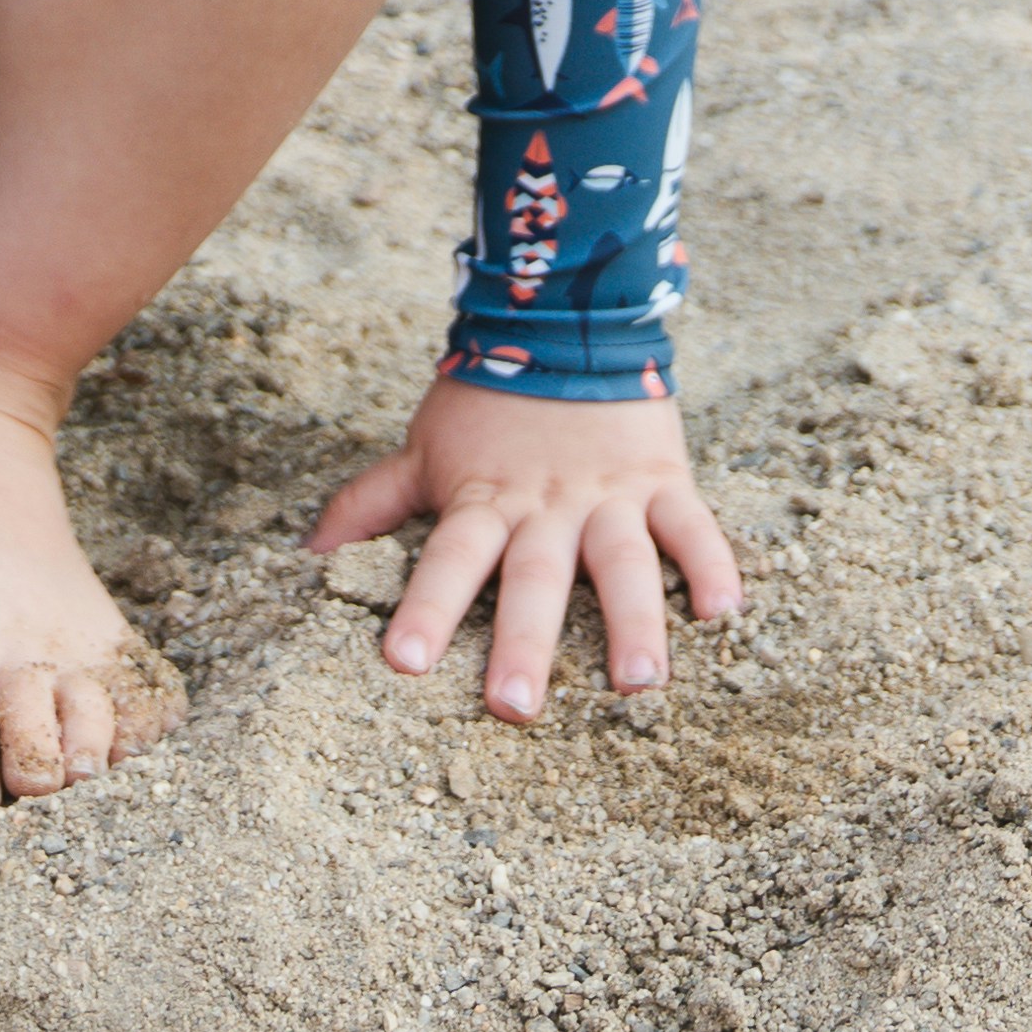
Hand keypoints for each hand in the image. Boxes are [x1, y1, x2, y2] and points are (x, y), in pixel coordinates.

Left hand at [312, 379, 738, 718]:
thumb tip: (308, 551)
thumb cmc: (488, 403)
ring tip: (638, 682)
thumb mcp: (425, 450)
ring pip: (622, 561)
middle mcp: (546, 506)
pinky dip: (711, 564)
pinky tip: (724, 611)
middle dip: (525, 643)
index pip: (449, 559)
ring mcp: (608, 495)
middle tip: (514, 708)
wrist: (566, 322)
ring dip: (632, 620)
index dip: (426, 607)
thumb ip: (372, 501)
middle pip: (533, 579)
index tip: (401, 663)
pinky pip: (691, 525)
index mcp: (485, 500)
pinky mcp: (662, 481)